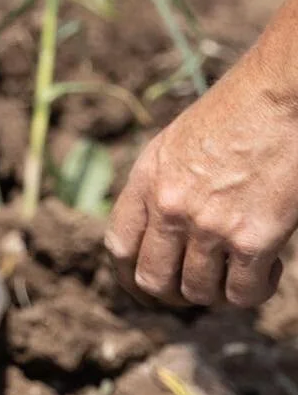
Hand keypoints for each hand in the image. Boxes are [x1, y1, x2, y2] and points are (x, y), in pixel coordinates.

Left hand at [106, 48, 297, 309]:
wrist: (277, 99)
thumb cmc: (234, 115)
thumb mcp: (176, 145)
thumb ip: (162, 187)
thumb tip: (160, 236)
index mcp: (147, 178)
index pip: (119, 247)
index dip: (129, 278)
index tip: (147, 290)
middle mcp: (170, 206)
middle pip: (154, 281)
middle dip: (174, 295)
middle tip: (200, 288)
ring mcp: (208, 225)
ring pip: (199, 293)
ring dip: (220, 292)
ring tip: (241, 266)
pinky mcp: (251, 240)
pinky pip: (242, 294)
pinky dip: (255, 291)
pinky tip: (270, 267)